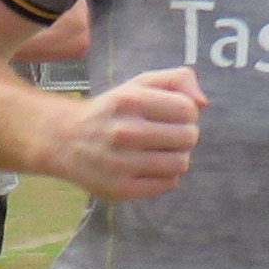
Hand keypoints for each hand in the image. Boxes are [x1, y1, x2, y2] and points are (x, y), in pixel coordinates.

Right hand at [56, 66, 203, 201]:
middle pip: (188, 137)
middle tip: (167, 134)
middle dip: (184, 134)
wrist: (65, 141)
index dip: (187, 112)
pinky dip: (165, 175)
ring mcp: (121, 163)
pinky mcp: (120, 189)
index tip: (173, 115)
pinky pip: (168, 183)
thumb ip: (176, 80)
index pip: (188, 109)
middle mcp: (124, 132)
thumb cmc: (112, 110)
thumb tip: (203, 103)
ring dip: (177, 156)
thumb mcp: (138, 84)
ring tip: (159, 151)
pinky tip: (149, 166)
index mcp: (129, 100)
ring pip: (181, 162)